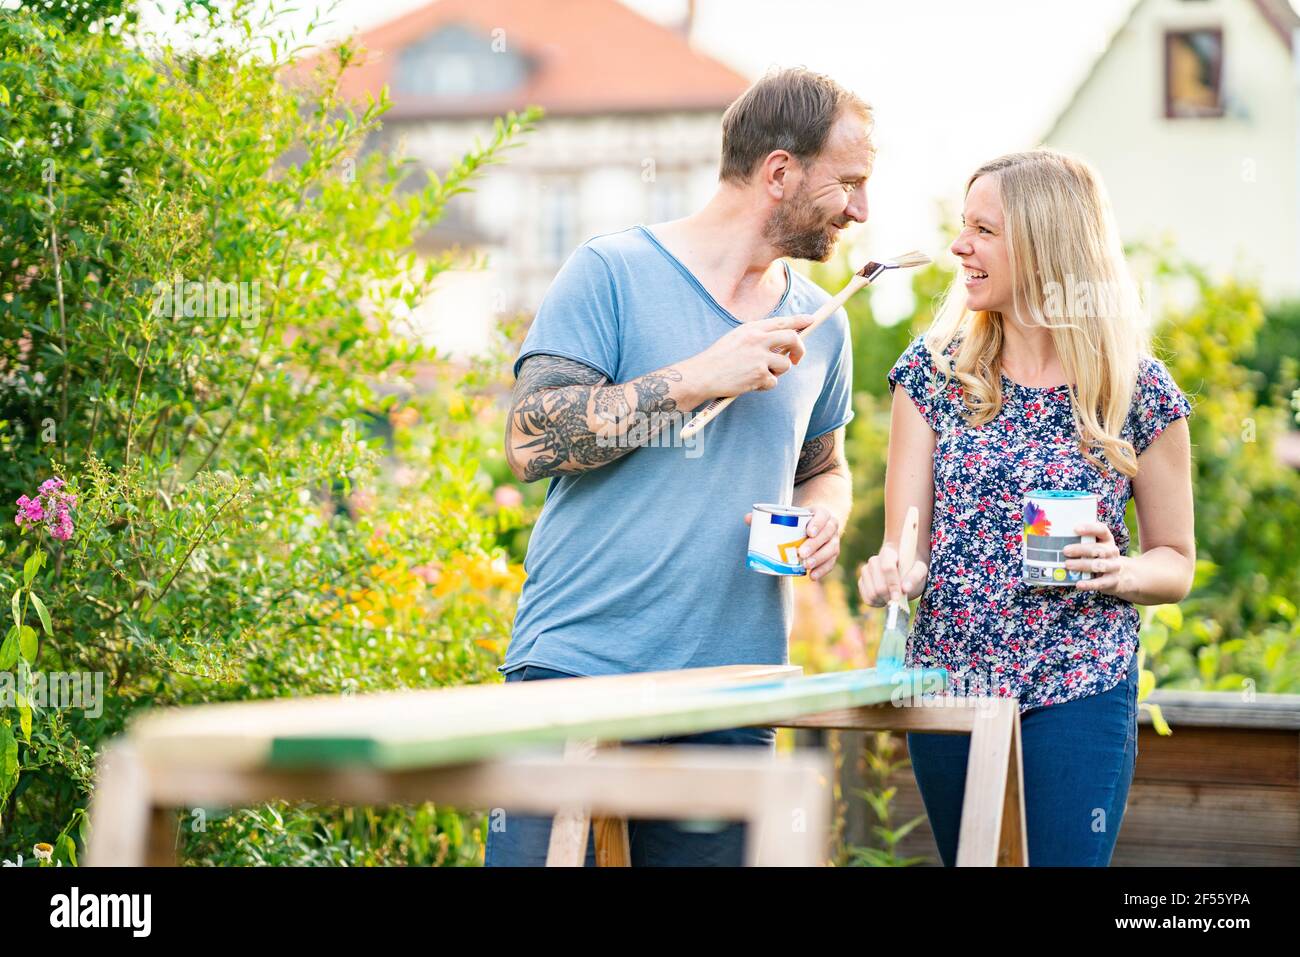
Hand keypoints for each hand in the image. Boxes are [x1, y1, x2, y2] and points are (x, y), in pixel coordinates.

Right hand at [685, 314, 812, 397]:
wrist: (702, 375)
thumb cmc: (718, 358)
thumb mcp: (737, 339)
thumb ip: (758, 337)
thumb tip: (784, 342)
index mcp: (752, 329)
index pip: (782, 321)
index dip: (800, 321)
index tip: (811, 321)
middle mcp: (757, 340)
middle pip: (792, 339)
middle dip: (799, 350)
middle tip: (795, 359)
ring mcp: (759, 358)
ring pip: (785, 365)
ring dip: (777, 372)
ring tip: (758, 374)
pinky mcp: (759, 375)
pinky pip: (773, 382)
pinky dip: (765, 385)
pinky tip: (749, 383)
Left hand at [743, 508, 839, 579]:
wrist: (818, 524)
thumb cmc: (799, 519)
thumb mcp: (790, 514)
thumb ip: (769, 516)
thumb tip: (747, 518)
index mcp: (821, 513)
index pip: (823, 516)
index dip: (818, 523)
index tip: (808, 532)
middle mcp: (831, 526)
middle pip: (827, 535)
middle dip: (815, 545)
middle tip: (801, 553)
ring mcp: (834, 540)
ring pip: (831, 549)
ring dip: (819, 559)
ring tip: (806, 566)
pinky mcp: (832, 553)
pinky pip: (831, 562)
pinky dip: (823, 570)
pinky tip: (812, 576)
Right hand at [857, 542, 927, 606]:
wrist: (903, 573)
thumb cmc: (913, 571)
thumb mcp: (921, 571)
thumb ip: (915, 577)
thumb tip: (905, 588)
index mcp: (888, 553)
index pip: (887, 568)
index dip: (893, 584)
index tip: (898, 597)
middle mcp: (874, 561)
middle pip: (879, 586)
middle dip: (890, 596)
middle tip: (899, 600)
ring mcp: (865, 571)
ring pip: (872, 593)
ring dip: (884, 600)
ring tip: (893, 598)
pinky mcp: (861, 583)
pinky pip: (867, 598)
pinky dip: (877, 603)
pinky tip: (885, 599)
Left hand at [1064, 521, 1131, 595]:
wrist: (1120, 576)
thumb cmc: (1099, 557)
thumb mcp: (1095, 547)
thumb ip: (1081, 542)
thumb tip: (1055, 540)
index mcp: (1107, 540)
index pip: (1102, 530)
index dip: (1090, 528)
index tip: (1076, 528)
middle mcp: (1112, 551)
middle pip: (1098, 549)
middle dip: (1081, 549)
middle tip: (1065, 551)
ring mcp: (1114, 566)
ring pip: (1099, 565)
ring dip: (1082, 565)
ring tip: (1067, 565)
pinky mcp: (1112, 581)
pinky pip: (1100, 583)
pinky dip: (1089, 584)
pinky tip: (1078, 584)